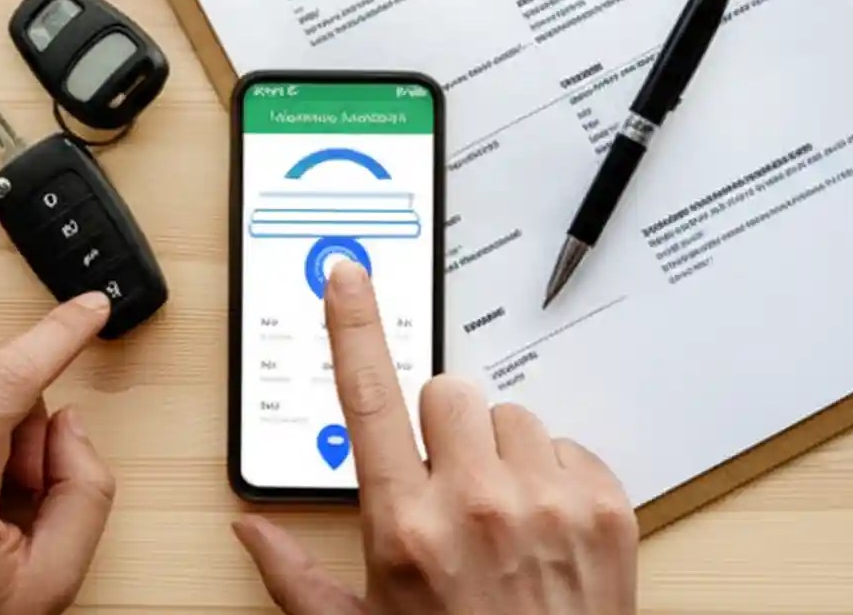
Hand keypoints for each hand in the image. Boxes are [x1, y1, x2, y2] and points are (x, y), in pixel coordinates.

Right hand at [233, 264, 638, 613]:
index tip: (346, 277)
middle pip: (450, 393)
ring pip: (513, 415)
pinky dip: (556, 477)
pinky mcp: (606, 507)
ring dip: (503, 453)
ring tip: (502, 514)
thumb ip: (295, 576)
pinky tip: (546, 526)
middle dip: (446, 429)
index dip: (352, 326)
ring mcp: (546, 501)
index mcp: (403, 525)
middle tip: (449, 485)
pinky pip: (570, 445)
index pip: (367, 398)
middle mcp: (474, 503)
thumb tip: (247, 530)